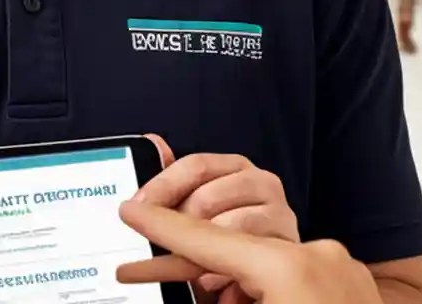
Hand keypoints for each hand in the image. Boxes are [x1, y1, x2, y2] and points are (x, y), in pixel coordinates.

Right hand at [116, 199, 381, 303]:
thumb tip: (193, 284)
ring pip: (264, 264)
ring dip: (229, 281)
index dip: (162, 228)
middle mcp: (319, 258)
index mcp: (289, 269)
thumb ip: (209, 298)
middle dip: (188, 263)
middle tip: (140, 269)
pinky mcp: (352, 286)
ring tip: (207, 295)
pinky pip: (295, 277)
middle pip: (234, 251)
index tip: (129, 210)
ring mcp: (341, 270)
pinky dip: (265, 289)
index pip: (207, 240)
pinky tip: (243, 300)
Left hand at [135, 135, 299, 300]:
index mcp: (236, 167)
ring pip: (224, 229)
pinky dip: (221, 272)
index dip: (162, 186)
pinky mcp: (287, 245)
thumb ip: (174, 180)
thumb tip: (153, 142)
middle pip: (206, 198)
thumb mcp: (196, 206)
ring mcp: (279, 214)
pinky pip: (243, 257)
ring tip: (186, 265)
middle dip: (177, 226)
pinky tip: (210, 279)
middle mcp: (262, 183)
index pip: (196, 166)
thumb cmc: (226, 233)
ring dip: (199, 252)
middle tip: (158, 244)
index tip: (134, 208)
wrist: (260, 273)